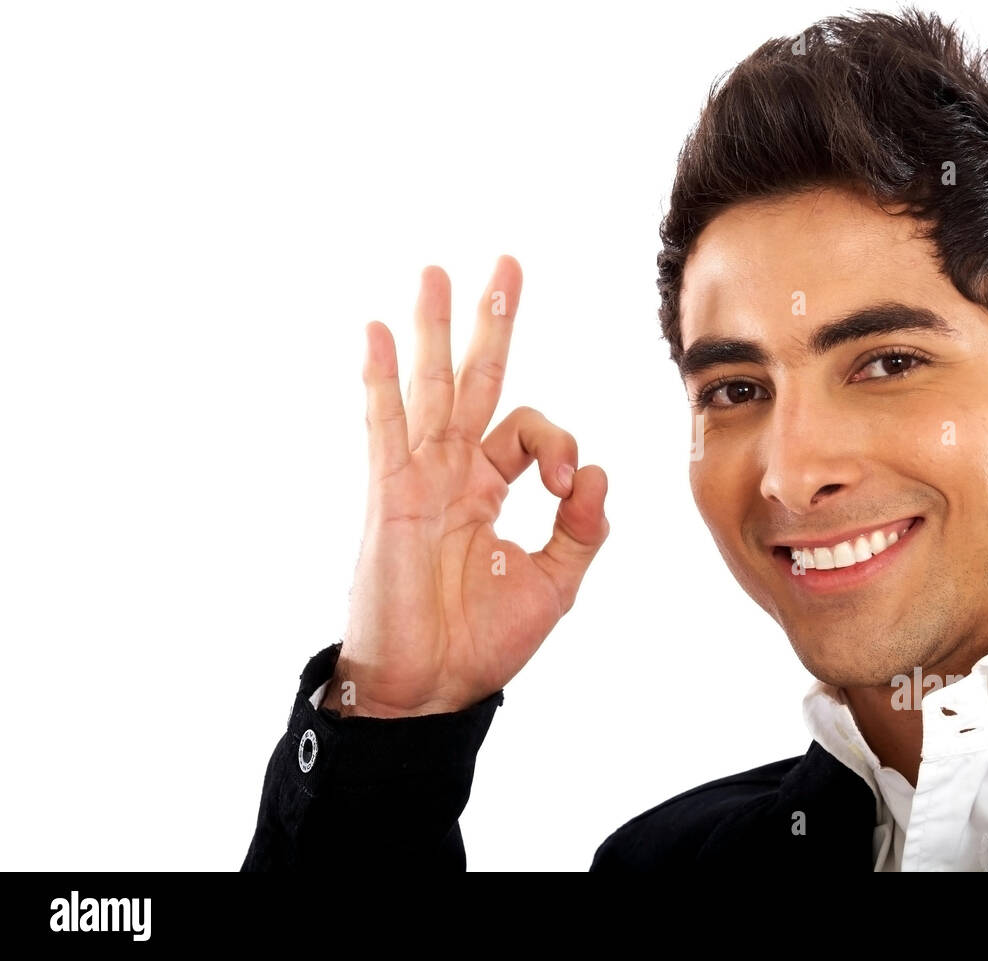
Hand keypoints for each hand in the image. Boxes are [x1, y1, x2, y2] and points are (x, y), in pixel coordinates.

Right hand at [323, 256, 609, 716]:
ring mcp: (417, 479)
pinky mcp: (389, 497)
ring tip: (437, 273)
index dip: (559, 446)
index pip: (528, 431)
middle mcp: (451, 473)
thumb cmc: (479, 641)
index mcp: (487, 489)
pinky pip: (385, 428)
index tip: (565, 490)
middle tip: (507, 263)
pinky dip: (383, 381)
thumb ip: (583, 528)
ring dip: (435, 330)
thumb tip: (596, 474)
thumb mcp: (555, 583)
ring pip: (430, 389)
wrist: (428, 690)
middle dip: (491, 323)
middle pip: (475, 381)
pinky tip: (381, 334)